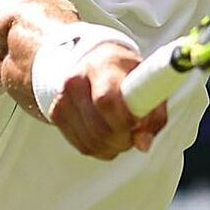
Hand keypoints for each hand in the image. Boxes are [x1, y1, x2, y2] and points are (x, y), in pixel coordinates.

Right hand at [46, 44, 168, 160]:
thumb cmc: (126, 73)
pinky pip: (83, 146)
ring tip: (123, 133)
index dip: (124, 120)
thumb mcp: (147, 84)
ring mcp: (63, 98)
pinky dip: (100, 148)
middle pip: (99, 128)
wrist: (95, 61)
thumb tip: (143, 144)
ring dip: (113, 146)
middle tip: (134, 134)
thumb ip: (153, 114)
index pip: (106, 100)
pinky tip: (108, 135)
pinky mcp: (56, 114)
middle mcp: (76, 80)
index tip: (138, 124)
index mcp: (102, 66)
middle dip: (123, 139)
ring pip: (91, 142)